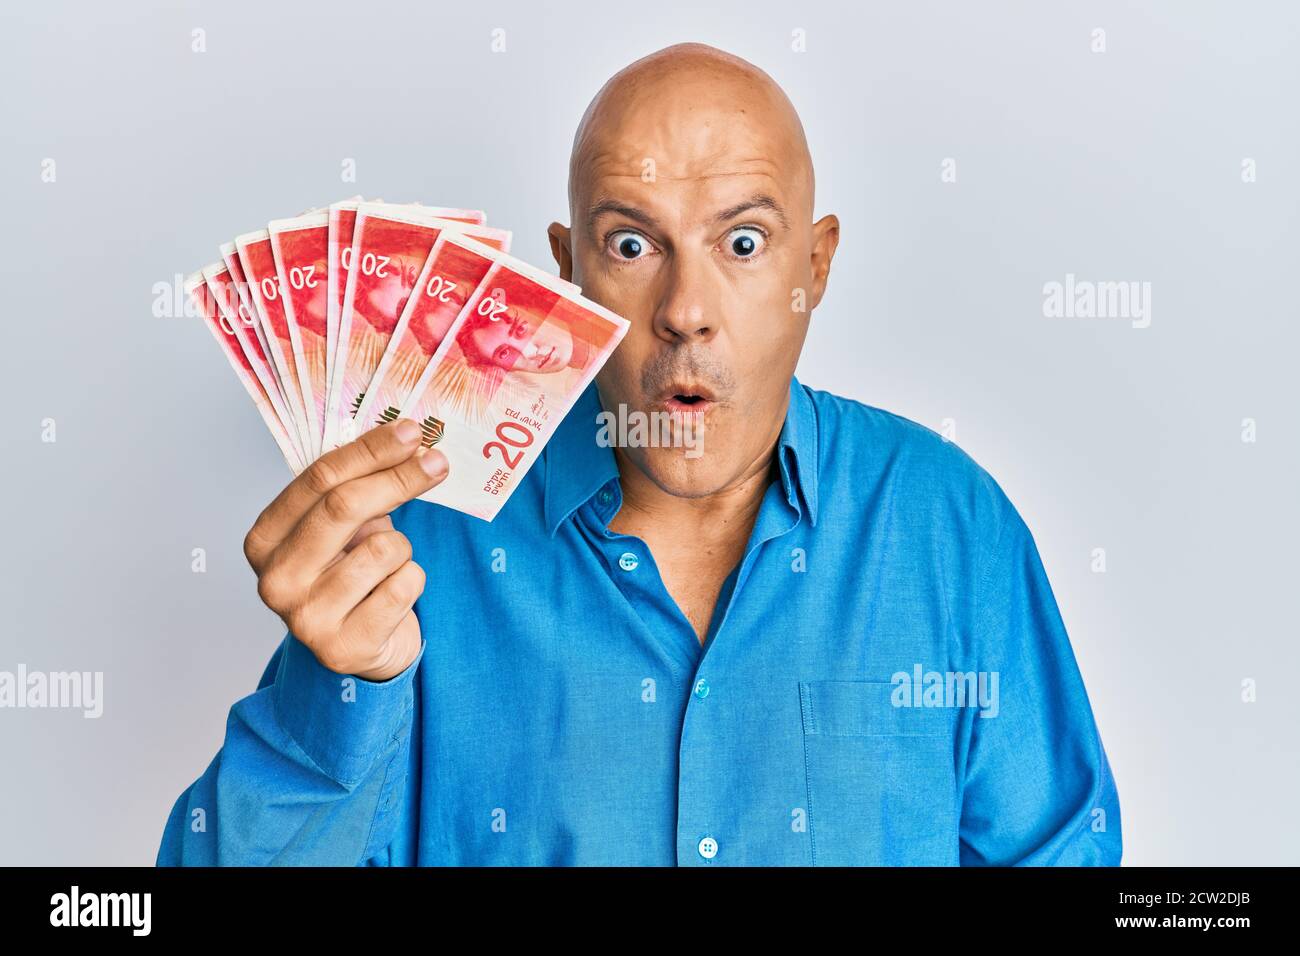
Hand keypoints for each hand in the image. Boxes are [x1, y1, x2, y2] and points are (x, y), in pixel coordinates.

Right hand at [243, 419, 448, 681]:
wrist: (362, 648)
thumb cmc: (353, 574)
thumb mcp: (342, 528)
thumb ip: (357, 487)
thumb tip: (407, 439)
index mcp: (265, 539)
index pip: (319, 478)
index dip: (370, 450)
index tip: (410, 431)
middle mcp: (276, 579)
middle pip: (344, 506)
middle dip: (398, 477)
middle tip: (437, 462)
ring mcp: (306, 618)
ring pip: (384, 549)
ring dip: (403, 549)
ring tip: (389, 566)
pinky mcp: (344, 648)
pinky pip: (404, 585)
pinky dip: (411, 581)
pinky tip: (393, 595)